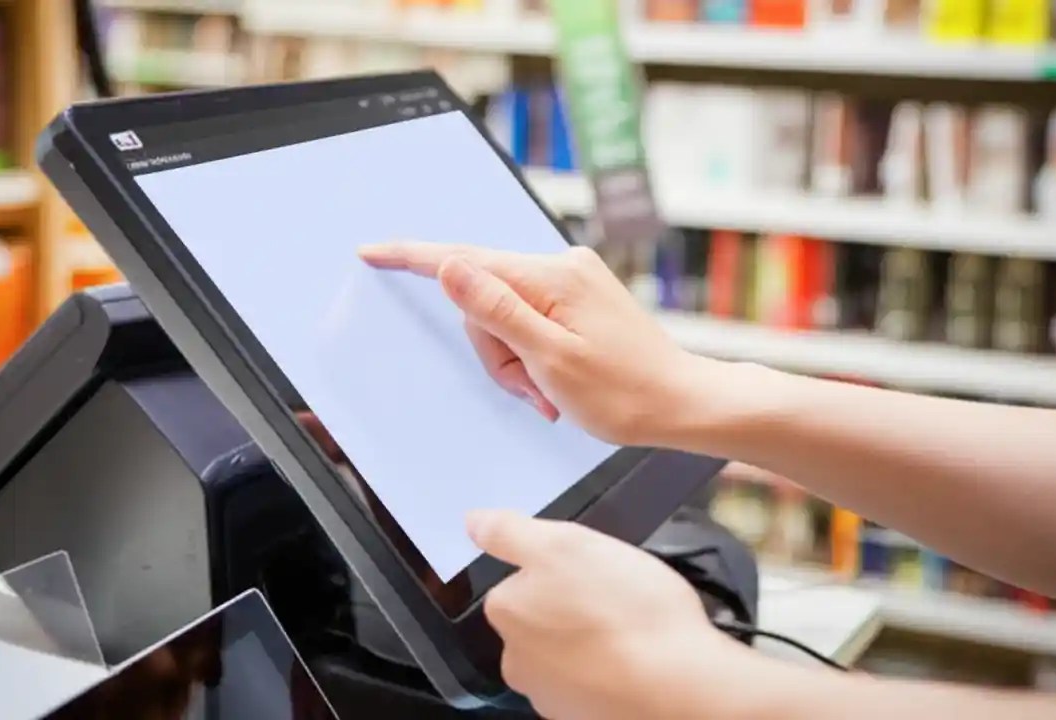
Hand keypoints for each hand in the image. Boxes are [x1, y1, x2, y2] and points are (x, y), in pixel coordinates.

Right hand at [358, 242, 706, 445]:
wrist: (682, 405)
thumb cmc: (626, 394)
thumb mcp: (551, 359)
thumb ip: (497, 311)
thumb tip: (450, 266)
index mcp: (552, 278)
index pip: (466, 261)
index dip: (414, 258)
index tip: (373, 252)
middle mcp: (562, 268)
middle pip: (485, 302)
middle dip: (496, 353)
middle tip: (530, 389)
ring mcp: (573, 282)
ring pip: (506, 319)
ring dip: (517, 363)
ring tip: (550, 394)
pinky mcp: (580, 299)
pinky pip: (531, 323)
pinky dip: (533, 358)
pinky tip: (557, 384)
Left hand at [468, 510, 763, 719]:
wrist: (676, 685)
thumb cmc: (621, 606)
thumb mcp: (566, 544)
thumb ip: (511, 532)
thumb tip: (471, 522)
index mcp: (507, 612)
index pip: (522, 582)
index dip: (560, 571)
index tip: (594, 571)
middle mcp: (516, 660)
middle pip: (541, 622)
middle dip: (571, 611)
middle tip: (617, 599)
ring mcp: (549, 698)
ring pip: (566, 657)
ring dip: (590, 645)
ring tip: (633, 632)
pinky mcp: (581, 719)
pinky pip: (591, 687)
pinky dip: (608, 675)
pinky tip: (637, 664)